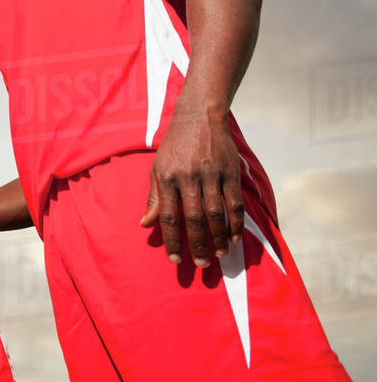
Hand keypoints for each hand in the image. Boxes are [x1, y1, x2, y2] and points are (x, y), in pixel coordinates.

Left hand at [140, 109, 245, 266]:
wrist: (198, 118)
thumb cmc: (174, 147)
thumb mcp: (157, 168)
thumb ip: (154, 197)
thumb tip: (144, 224)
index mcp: (167, 177)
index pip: (168, 215)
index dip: (171, 240)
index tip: (175, 259)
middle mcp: (188, 177)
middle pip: (194, 218)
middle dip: (197, 244)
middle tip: (201, 264)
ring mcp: (211, 174)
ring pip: (216, 213)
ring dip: (219, 238)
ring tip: (219, 255)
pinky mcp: (230, 172)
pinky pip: (234, 203)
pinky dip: (236, 223)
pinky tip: (235, 237)